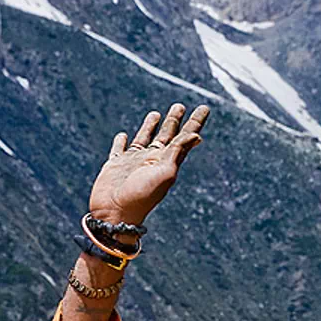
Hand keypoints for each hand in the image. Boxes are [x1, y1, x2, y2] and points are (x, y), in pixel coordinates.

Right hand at [88, 103, 209, 228]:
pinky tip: (123, 136)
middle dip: (174, 121)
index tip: (204, 108)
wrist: (115, 214)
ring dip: (150, 126)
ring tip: (156, 113)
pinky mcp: (115, 165)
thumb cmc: (141, 197)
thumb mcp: (164, 173)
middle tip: (180, 106)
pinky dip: (121, 142)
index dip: (195, 123)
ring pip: (144, 139)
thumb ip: (178, 153)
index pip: (184, 138)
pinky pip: (119, 149)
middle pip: (166, 135)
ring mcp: (133, 162)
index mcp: (166, 162)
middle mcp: (152, 160)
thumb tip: (197, 136)